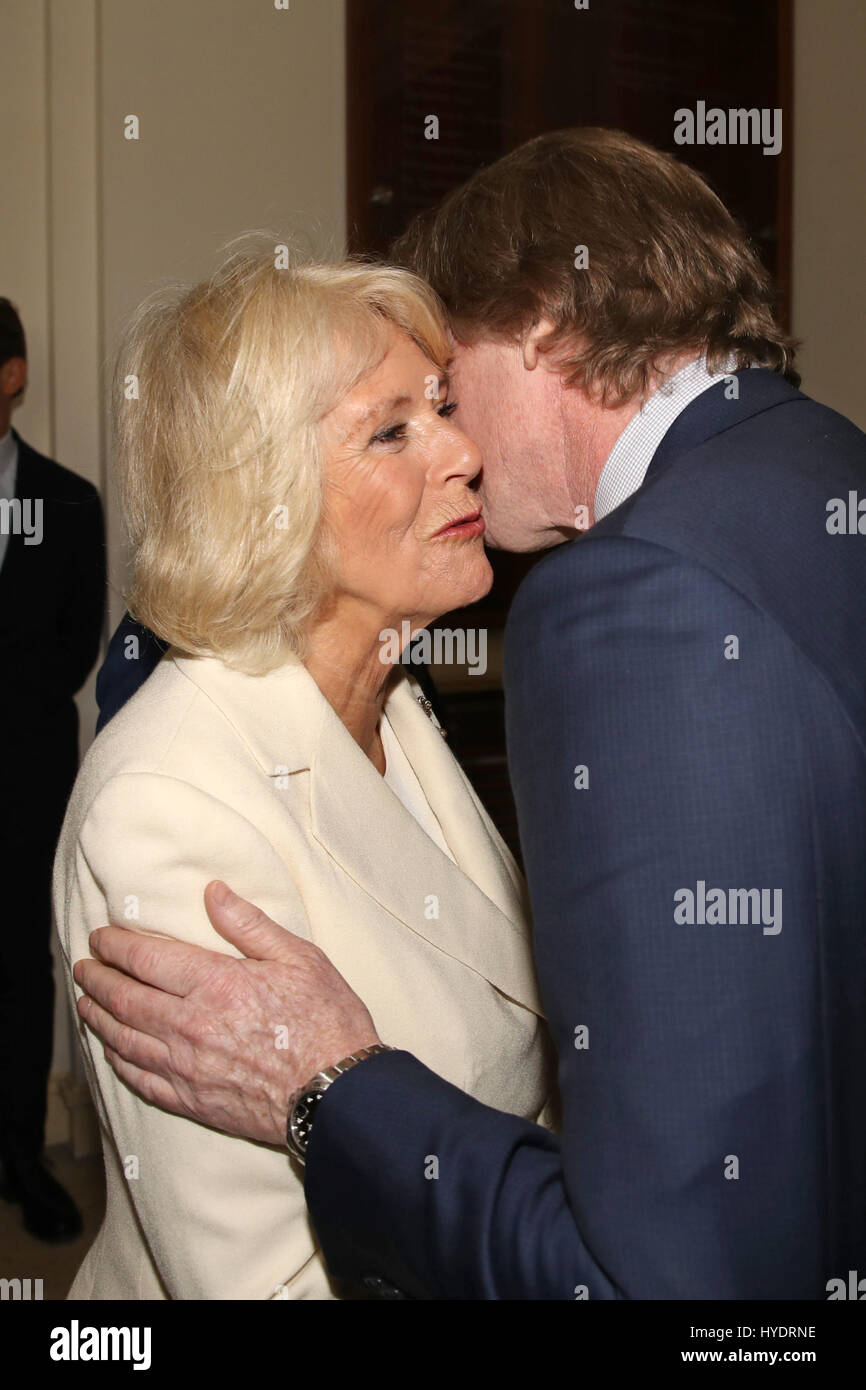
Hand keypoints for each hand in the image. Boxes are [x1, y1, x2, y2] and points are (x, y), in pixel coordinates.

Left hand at [72, 881, 380, 1146]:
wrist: (337, 1095)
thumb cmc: (326, 1022)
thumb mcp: (299, 958)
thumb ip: (249, 925)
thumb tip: (212, 892)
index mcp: (216, 984)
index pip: (146, 959)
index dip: (116, 946)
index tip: (100, 938)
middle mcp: (191, 1025)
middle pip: (125, 998)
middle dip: (98, 979)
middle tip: (83, 967)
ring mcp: (186, 1067)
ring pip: (124, 1039)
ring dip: (98, 1018)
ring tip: (85, 1003)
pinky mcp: (191, 1100)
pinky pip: (140, 1079)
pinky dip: (118, 1062)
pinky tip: (111, 1052)